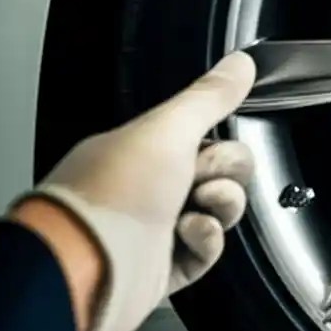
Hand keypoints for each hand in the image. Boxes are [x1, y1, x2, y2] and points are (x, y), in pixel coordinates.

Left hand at [13, 52, 256, 330]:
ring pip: (219, 213)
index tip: (206, 149)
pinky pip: (207, 251)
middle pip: (221, 177)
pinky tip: (188, 235)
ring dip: (218, 209)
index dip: (219, 146)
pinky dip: (205, 242)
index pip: (205, 140)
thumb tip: (240, 62)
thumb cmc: (114, 193)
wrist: (90, 263)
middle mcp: (148, 188)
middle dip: (224, 178)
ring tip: (196, 212)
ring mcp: (156, 229)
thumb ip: (209, 97)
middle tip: (202, 180)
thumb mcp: (168, 129)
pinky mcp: (164, 268)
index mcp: (143, 151)